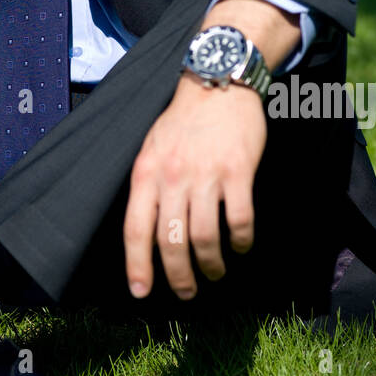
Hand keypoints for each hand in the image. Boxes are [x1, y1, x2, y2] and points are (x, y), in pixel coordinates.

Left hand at [123, 75, 266, 299]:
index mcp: (147, 172)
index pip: (136, 229)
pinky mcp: (238, 171)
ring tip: (215, 272)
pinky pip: (239, 220)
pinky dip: (240, 241)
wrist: (217, 82)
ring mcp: (206, 174)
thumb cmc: (183, 121)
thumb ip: (148, 186)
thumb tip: (146, 233)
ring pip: (205, 238)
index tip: (141, 292)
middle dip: (179, 277)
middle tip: (187, 292)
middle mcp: (173, 176)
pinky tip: (240, 245)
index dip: (138, 266)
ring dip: (211, 265)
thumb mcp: (151, 148)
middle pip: (172, 242)